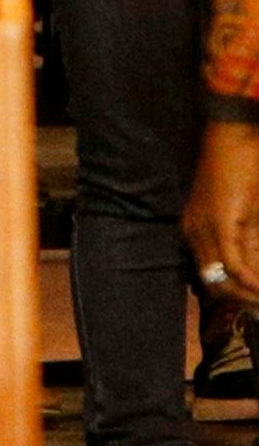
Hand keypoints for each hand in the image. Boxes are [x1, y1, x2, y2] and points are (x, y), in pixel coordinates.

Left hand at [188, 123, 258, 308]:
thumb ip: (250, 242)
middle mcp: (193, 234)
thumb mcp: (247, 214)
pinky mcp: (221, 225)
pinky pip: (235, 266)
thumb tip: (255, 273)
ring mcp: (204, 230)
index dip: (237, 297)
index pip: (210, 277)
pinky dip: (253, 283)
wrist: (233, 138)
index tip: (258, 308)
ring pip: (224, 281)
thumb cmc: (242, 169)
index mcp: (194, 231)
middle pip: (214, 285)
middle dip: (244, 303)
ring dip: (251, 296)